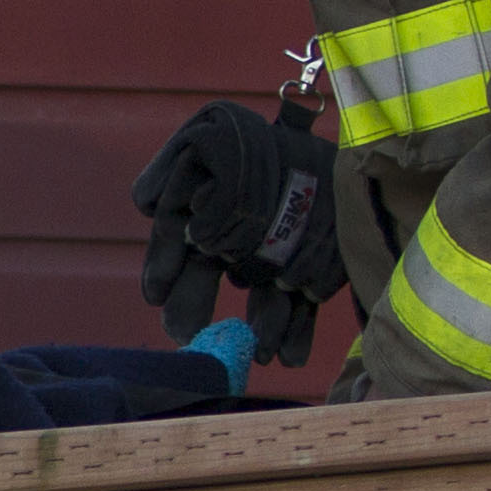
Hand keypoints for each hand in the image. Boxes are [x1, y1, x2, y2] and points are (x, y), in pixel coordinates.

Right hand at [127, 101, 347, 359]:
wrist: (345, 147)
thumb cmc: (270, 139)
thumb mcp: (212, 134)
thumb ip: (175, 165)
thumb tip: (144, 204)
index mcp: (207, 210)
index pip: (177, 241)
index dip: (164, 266)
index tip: (155, 293)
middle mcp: (235, 238)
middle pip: (210, 275)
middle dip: (196, 307)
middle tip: (186, 336)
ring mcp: (274, 257)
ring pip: (257, 293)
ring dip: (257, 325)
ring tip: (258, 352)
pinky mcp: (310, 274)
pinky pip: (298, 305)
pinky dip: (293, 332)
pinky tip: (291, 356)